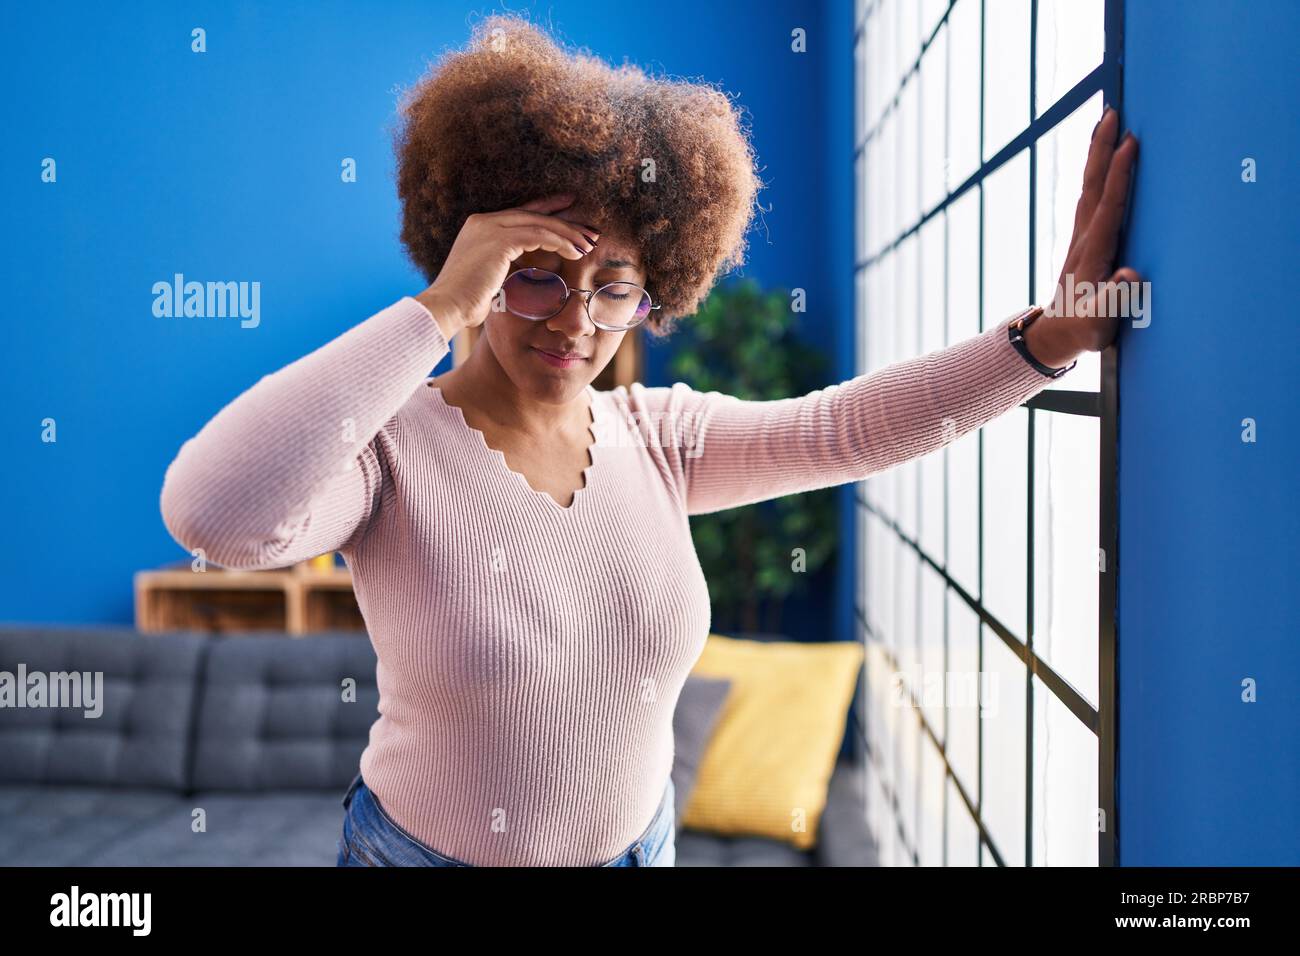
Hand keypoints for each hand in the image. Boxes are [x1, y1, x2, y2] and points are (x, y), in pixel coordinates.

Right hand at [414, 194, 600, 339]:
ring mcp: (490, 228)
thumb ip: (503, 268)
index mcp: (479, 227)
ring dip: (567, 234)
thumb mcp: (486, 278)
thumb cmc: (464, 304)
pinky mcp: (499, 241)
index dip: (547, 211)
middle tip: (589, 229)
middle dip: (564, 221)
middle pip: (533, 215)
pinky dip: (560, 242)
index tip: (571, 213)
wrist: (445, 308)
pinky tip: (576, 252)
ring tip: (589, 244)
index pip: (520, 214)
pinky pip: (538, 236)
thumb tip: (523, 274)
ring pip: (539, 223)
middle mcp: (483, 221)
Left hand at [1024, 107, 1140, 367]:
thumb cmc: (1085, 330)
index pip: (1109, 207)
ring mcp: (1081, 235)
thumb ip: (1114, 301)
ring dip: (1097, 153)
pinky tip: (1103, 155)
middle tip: (1112, 112)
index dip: (1119, 175)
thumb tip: (1130, 275)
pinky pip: (1091, 194)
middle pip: (1094, 186)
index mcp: (1093, 254)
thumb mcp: (1100, 323)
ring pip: (1090, 186)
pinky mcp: (1083, 237)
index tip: (1129, 144)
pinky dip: (1097, 170)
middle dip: (1102, 149)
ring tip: (1107, 120)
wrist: (1057, 334)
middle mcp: (1084, 239)